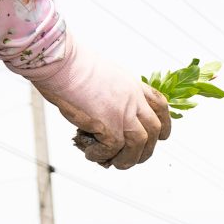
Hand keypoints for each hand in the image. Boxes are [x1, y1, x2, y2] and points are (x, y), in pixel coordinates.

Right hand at [22, 37, 170, 168]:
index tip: (162, 136)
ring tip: (113, 163)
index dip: (164, 124)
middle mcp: (132, 98)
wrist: (58, 60)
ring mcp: (122, 110)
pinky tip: (91, 154)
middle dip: (148, 148)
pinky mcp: (107, 122)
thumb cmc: (69, 65)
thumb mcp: (101, 75)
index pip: (160, 106)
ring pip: (139, 143)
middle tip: (134, 158)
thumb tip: (103, 118)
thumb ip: (110, 94)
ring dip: (128, 158)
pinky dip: (102, 155)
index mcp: (132, 86)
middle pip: (154, 129)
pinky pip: (112, 148)